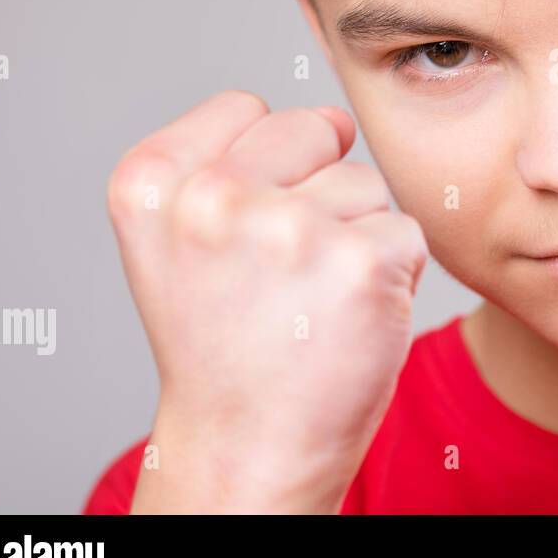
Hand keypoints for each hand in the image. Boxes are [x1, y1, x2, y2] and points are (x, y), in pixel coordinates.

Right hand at [105, 90, 427, 512]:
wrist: (248, 450)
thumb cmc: (224, 343)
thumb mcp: (178, 237)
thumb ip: (226, 157)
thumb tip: (337, 115)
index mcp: (153, 183)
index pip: (246, 107)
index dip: (261, 170)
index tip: (237, 238)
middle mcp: (212, 199)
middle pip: (313, 129)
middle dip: (314, 191)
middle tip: (279, 276)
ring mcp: (291, 229)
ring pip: (364, 184)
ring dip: (354, 237)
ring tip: (310, 304)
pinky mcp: (364, 262)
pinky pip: (404, 230)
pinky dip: (392, 275)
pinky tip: (348, 321)